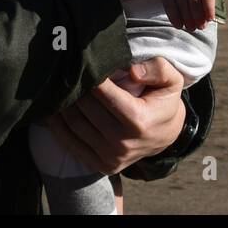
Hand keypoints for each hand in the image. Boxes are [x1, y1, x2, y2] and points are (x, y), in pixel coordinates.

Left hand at [46, 58, 186, 174]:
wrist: (165, 135)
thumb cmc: (163, 101)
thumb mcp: (172, 80)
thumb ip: (158, 69)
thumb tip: (132, 71)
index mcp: (139, 120)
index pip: (102, 93)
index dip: (89, 76)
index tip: (81, 62)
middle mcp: (123, 143)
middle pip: (85, 108)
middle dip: (74, 87)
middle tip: (66, 71)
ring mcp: (111, 157)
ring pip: (74, 124)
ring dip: (62, 104)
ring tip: (59, 87)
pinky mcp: (101, 165)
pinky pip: (71, 143)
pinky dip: (58, 125)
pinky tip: (55, 109)